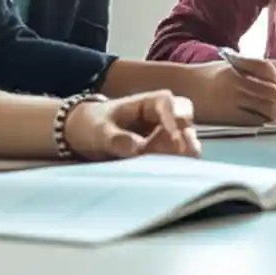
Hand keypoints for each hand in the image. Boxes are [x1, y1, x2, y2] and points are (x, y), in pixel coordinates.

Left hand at [65, 91, 201, 160]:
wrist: (88, 136)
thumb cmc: (94, 126)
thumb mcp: (99, 131)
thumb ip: (116, 139)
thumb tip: (137, 147)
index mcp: (150, 102)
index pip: (168, 103)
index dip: (173, 118)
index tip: (173, 137)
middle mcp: (166, 115)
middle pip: (185, 121)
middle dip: (184, 137)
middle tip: (175, 154)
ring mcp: (169, 134)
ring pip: (187, 141)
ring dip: (182, 154)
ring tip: (165, 166)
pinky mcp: (168, 152)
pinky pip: (180, 157)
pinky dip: (178, 164)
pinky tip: (166, 172)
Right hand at [189, 58, 275, 123]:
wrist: (179, 87)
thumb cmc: (204, 77)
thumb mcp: (227, 66)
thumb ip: (248, 70)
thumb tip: (273, 82)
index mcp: (237, 67)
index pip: (268, 70)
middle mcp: (237, 82)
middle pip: (272, 91)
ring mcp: (233, 99)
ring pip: (267, 107)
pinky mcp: (228, 115)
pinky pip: (254, 119)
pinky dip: (263, 120)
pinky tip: (263, 119)